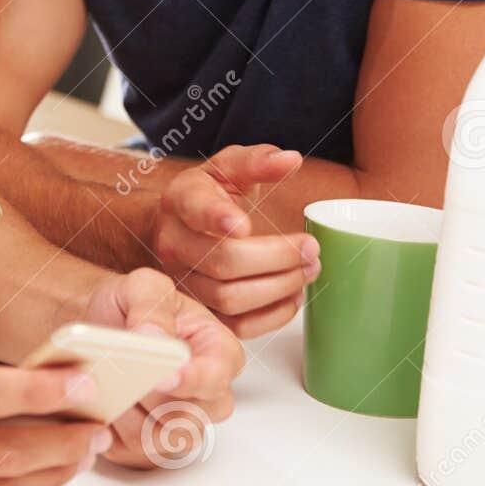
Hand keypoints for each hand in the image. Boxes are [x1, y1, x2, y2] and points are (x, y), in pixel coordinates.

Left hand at [81, 266, 244, 468]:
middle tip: (120, 373)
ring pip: (157, 439)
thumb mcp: (142, 286)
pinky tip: (98, 400)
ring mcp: (180, 426)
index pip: (217, 378)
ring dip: (125, 412)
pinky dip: (109, 429)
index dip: (191, 380)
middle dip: (150, 398)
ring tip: (103, 380)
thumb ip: (151, 305)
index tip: (163, 375)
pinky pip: (131, 453)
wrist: (97, 328)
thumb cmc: (128, 307)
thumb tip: (156, 337)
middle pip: (189, 417)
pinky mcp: (148, 448)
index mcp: (220, 354)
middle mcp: (208, 397)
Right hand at [150, 144, 320, 337]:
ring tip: (308, 270)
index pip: (196, 208)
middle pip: (223, 261)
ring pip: (230, 298)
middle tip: (311, 248)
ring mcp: (183, 281)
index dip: (218, 218)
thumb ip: (256, 161)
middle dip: (277, 257)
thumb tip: (289, 160)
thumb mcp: (227, 168)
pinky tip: (292, 295)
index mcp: (181, 200)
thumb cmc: (208, 196)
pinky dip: (272, 314)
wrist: (175, 228)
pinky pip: (236, 326)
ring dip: (279, 287)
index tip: (244, 225)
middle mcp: (174, 243)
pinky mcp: (200, 310)